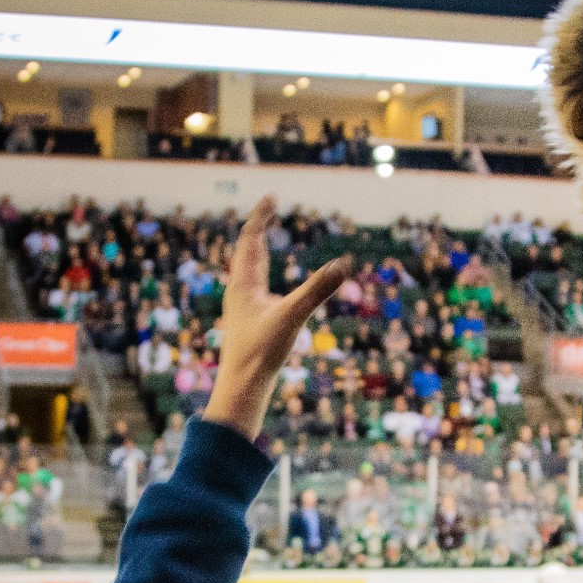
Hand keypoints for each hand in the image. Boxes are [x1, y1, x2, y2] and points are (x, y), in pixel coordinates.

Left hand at [202, 197, 350, 440]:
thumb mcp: (293, 317)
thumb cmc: (261, 352)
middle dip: (259, 228)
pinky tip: (264, 284)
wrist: (241, 386)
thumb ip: (318, 290)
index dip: (261, 216)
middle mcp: (239, 291)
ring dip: (257, 251)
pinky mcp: (248, 322)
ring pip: (247, 270)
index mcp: (243, 284)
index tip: (271, 196)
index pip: (250, 239)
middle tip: (269, 209)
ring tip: (262, 238)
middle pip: (247, 251)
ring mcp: (242, 307)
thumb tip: (344, 264)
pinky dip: (260, 274)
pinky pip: (252, 288)